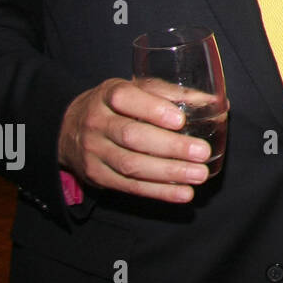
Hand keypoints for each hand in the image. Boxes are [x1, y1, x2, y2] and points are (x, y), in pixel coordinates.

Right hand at [57, 78, 213, 201]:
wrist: (70, 130)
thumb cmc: (116, 106)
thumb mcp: (136, 90)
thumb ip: (170, 93)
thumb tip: (212, 103)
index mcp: (107, 95)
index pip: (125, 99)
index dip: (153, 109)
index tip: (180, 120)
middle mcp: (96, 122)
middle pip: (132, 136)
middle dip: (170, 147)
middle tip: (202, 152)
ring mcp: (94, 151)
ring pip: (131, 165)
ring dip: (169, 173)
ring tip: (199, 175)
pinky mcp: (97, 176)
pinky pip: (130, 186)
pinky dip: (159, 192)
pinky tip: (183, 193)